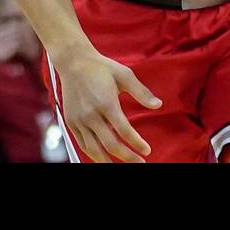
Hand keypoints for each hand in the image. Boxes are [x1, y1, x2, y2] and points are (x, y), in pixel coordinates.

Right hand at [55, 46, 160, 162]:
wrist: (74, 62)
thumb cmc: (101, 68)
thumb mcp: (124, 74)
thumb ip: (141, 92)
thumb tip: (158, 105)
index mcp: (106, 102)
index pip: (124, 130)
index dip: (136, 143)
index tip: (147, 150)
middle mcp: (91, 114)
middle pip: (110, 144)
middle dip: (127, 157)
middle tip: (139, 163)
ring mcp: (79, 120)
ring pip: (94, 149)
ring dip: (108, 161)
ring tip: (120, 167)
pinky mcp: (71, 122)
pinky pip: (82, 144)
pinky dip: (93, 154)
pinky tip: (103, 158)